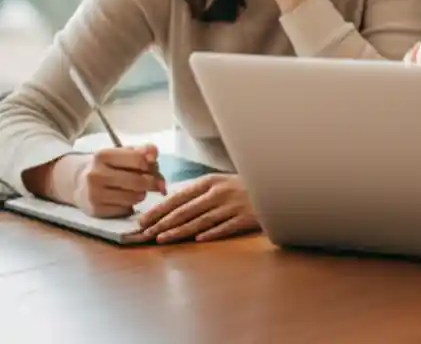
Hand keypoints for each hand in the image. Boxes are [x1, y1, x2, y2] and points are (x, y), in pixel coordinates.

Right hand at [68, 146, 166, 217]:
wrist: (78, 183)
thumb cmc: (108, 166)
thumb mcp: (123, 153)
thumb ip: (143, 151)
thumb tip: (154, 154)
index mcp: (103, 156)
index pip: (139, 160)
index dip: (152, 165)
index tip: (152, 168)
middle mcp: (96, 175)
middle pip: (139, 181)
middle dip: (152, 183)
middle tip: (154, 183)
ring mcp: (94, 194)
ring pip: (135, 197)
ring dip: (142, 194)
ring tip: (136, 190)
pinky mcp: (96, 210)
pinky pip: (126, 210)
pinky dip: (130, 205)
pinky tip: (124, 199)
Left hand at [133, 174, 258, 243]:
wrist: (275, 186)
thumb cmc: (245, 186)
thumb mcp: (222, 182)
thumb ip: (201, 192)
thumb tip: (173, 202)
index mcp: (211, 181)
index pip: (178, 197)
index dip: (159, 209)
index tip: (143, 219)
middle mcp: (219, 193)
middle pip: (185, 210)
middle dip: (162, 222)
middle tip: (145, 233)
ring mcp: (232, 206)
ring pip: (200, 221)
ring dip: (179, 231)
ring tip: (162, 239)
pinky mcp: (245, 218)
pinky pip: (224, 227)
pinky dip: (210, 233)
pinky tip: (196, 240)